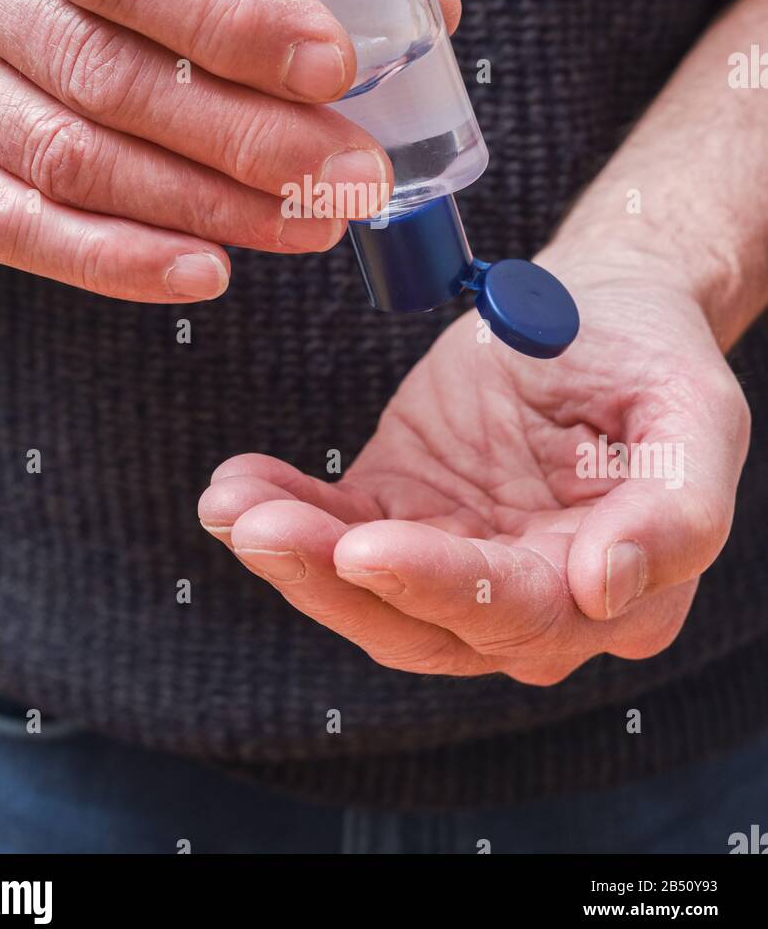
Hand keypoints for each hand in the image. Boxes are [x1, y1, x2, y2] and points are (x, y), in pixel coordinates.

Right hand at [0, 0, 458, 299]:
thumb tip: (427, 12)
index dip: (233, 22)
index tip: (334, 68)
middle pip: (104, 73)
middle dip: (246, 138)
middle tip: (352, 177)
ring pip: (67, 161)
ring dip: (203, 207)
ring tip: (308, 224)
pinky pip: (10, 224)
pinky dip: (114, 259)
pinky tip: (205, 269)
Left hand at [198, 245, 749, 679]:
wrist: (600, 307)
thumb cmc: (653, 353)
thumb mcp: (694, 413)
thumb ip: (676, 510)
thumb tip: (604, 591)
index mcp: (615, 589)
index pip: (523, 612)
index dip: (445, 586)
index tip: (369, 547)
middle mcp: (530, 596)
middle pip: (426, 622)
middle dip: (337, 582)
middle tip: (263, 529)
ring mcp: (457, 556)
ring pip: (367, 591)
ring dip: (294, 556)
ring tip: (235, 504)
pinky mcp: (404, 511)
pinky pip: (335, 529)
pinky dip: (284, 512)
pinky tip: (236, 486)